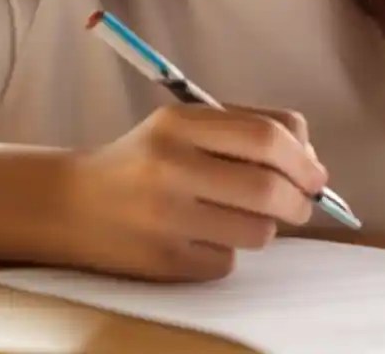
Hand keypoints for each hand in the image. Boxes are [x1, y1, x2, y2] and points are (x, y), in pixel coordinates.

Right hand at [68, 104, 326, 282]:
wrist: (70, 204)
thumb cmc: (144, 160)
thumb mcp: (184, 125)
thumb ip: (245, 130)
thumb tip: (311, 162)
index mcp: (179, 124)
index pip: (266, 136)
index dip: (303, 157)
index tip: (314, 172)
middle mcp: (170, 167)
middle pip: (269, 188)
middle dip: (300, 200)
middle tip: (301, 203)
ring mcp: (165, 218)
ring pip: (257, 231)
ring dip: (265, 227)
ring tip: (242, 217)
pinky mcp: (163, 261)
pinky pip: (227, 261)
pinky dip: (227, 251)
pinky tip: (201, 237)